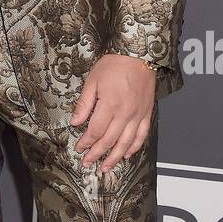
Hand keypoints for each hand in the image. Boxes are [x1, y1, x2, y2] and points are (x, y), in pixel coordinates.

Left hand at [70, 54, 155, 171]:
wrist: (138, 54)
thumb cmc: (114, 64)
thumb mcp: (92, 81)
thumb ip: (84, 104)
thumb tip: (75, 122)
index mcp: (110, 105)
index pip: (95, 131)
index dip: (86, 143)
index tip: (79, 148)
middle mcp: (125, 113)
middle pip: (109, 141)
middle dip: (97, 154)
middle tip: (88, 163)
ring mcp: (137, 115)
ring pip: (126, 143)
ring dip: (115, 157)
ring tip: (106, 167)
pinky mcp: (146, 113)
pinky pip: (142, 135)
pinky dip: (135, 147)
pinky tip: (127, 154)